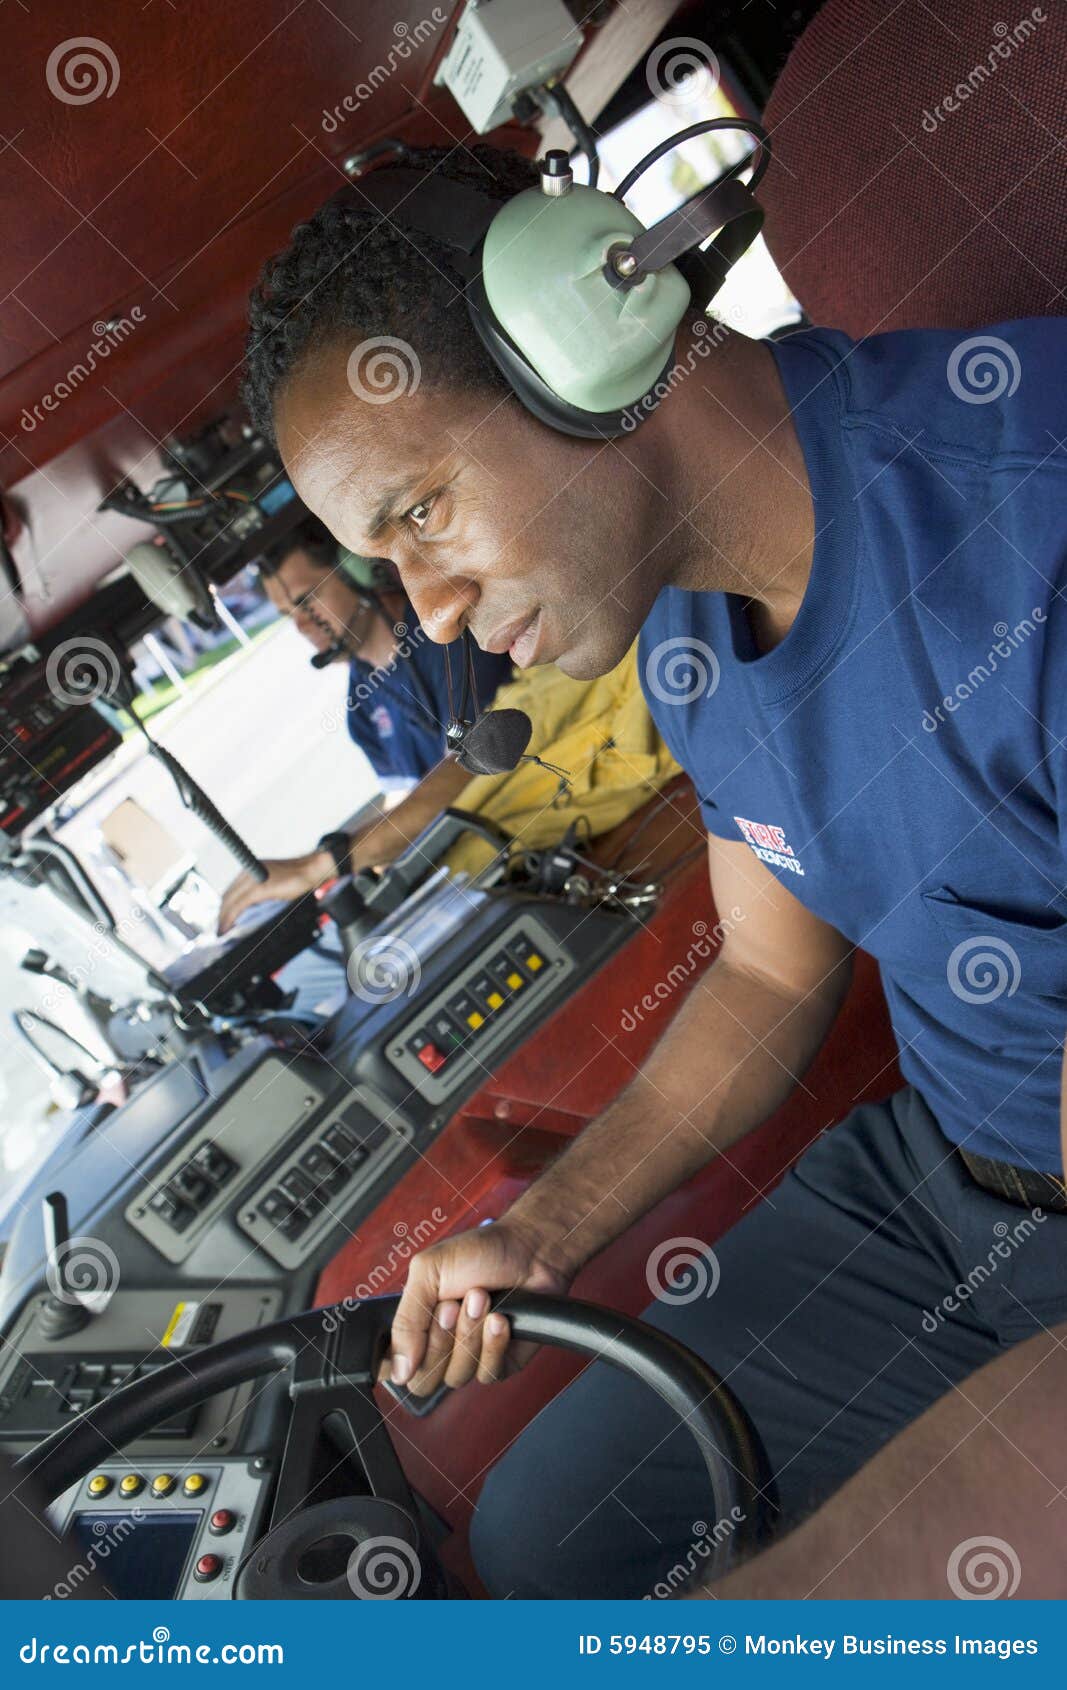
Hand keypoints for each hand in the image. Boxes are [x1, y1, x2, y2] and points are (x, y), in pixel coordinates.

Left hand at [217, 849, 332, 933]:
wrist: (313, 869)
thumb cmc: (299, 879)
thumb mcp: (274, 884)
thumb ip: (261, 894)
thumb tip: (251, 911)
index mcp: (251, 870)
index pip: (231, 891)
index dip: (224, 907)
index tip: (221, 921)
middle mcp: (248, 872)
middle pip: (227, 896)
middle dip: (221, 914)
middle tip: (219, 930)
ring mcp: (253, 879)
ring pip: (229, 901)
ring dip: (223, 918)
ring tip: (222, 932)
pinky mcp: (259, 888)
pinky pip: (238, 905)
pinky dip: (230, 918)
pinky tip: (227, 927)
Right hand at [385, 1218, 572, 1396]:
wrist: (530, 1250)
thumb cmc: (480, 1253)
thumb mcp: (429, 1271)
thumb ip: (405, 1321)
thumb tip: (398, 1372)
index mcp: (415, 1324)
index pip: (392, 1367)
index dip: (398, 1362)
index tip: (415, 1335)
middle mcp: (439, 1346)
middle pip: (424, 1379)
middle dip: (440, 1338)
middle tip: (453, 1303)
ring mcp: (468, 1356)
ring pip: (457, 1376)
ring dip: (469, 1334)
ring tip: (482, 1298)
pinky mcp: (499, 1363)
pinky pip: (487, 1374)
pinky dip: (494, 1344)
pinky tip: (500, 1319)